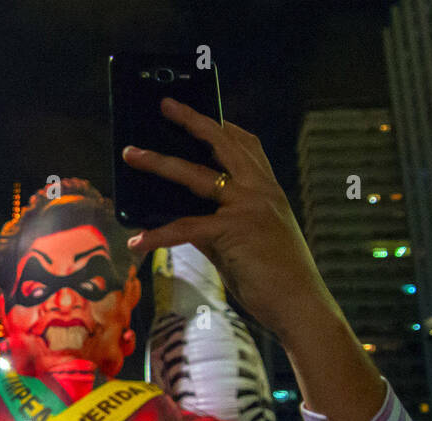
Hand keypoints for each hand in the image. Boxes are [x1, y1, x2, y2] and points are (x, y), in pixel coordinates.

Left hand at [120, 98, 342, 344]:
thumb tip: (178, 220)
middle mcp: (260, 191)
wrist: (299, 305)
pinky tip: (137, 242)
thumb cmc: (275, 279)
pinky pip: (186, 227)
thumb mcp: (245, 244)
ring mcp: (248, 208)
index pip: (247, 144)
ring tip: (131, 154)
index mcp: (268, 190)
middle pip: (222, 143)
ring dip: (159, 162)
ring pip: (196, 175)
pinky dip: (158, 235)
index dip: (223, 125)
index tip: (201, 112)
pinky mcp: (233, 232)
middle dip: (191, 120)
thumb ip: (215, 227)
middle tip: (164, 104)